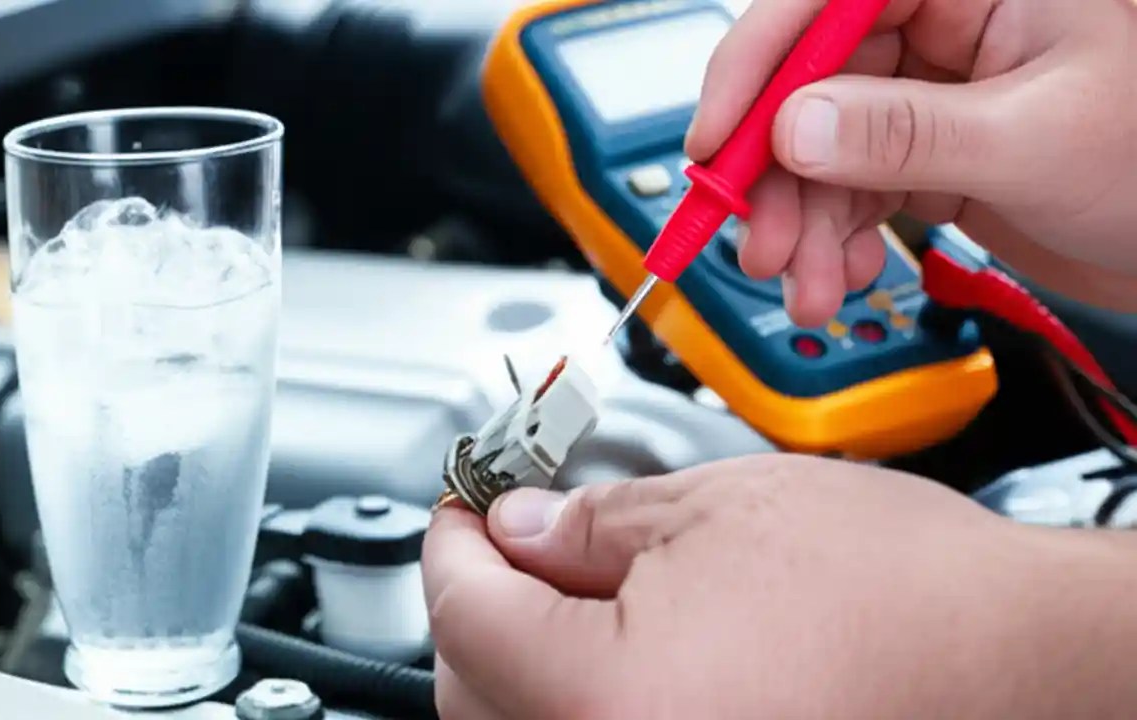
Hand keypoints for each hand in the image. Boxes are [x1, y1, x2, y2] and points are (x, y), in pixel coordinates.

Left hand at [423, 454, 1136, 718]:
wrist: (1008, 653)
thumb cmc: (897, 586)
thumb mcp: (711, 507)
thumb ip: (585, 523)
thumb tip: (517, 527)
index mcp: (604, 698)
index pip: (463, 614)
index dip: (451, 541)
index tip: (463, 506)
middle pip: (472, 688)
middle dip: (477, 600)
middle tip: (507, 537)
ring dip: (520, 652)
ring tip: (567, 582)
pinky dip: (577, 694)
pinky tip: (616, 641)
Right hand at [686, 0, 1136, 326]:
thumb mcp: (1035, 141)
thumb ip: (907, 132)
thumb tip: (796, 127)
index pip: (824, 0)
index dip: (756, 65)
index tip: (721, 142)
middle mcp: (937, 27)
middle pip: (804, 83)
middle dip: (776, 176)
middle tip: (762, 242)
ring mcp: (923, 93)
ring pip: (815, 149)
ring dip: (800, 228)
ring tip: (812, 287)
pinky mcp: (919, 151)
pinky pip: (844, 191)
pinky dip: (832, 242)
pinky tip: (847, 275)